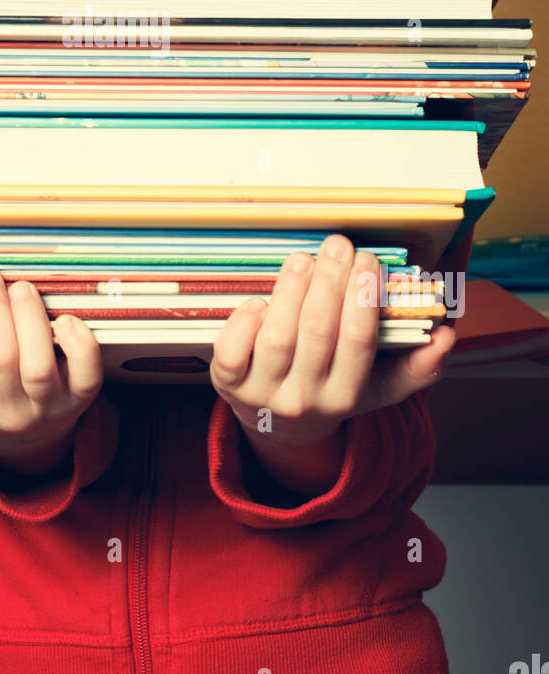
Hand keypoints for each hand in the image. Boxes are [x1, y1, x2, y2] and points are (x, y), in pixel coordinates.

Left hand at [210, 235, 456, 450]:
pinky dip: (245, 318)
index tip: (369, 260)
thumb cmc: (334, 389)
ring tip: (305, 258)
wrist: (281, 428)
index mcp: (345, 398)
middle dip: (330, 281)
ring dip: (292, 289)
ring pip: (277, 336)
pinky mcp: (227, 383)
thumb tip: (446, 336)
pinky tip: (261, 298)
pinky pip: (231, 349)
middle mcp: (303, 400)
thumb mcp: (378, 387)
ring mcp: (261, 393)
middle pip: (318, 332)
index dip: (364, 297)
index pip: (359, 342)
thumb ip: (417, 367)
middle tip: (339, 245)